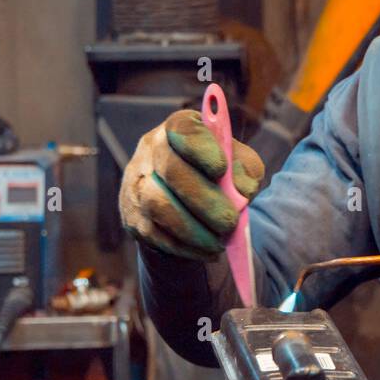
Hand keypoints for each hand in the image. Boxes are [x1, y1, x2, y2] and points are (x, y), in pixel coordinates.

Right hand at [119, 109, 264, 260]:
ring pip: (158, 205)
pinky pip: (155, 234)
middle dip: (204, 200)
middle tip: (230, 221)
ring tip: (220, 243)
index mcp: (178, 128)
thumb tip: (243, 190)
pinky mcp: (133, 217)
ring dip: (193, 228)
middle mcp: (151, 151)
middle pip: (171, 170)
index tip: (221, 168)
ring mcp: (137, 184)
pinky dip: (184, 246)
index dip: (200, 148)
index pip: (182, 129)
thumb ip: (245, 169)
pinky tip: (207, 251)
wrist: (188, 202)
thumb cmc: (218, 174)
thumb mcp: (238, 163)